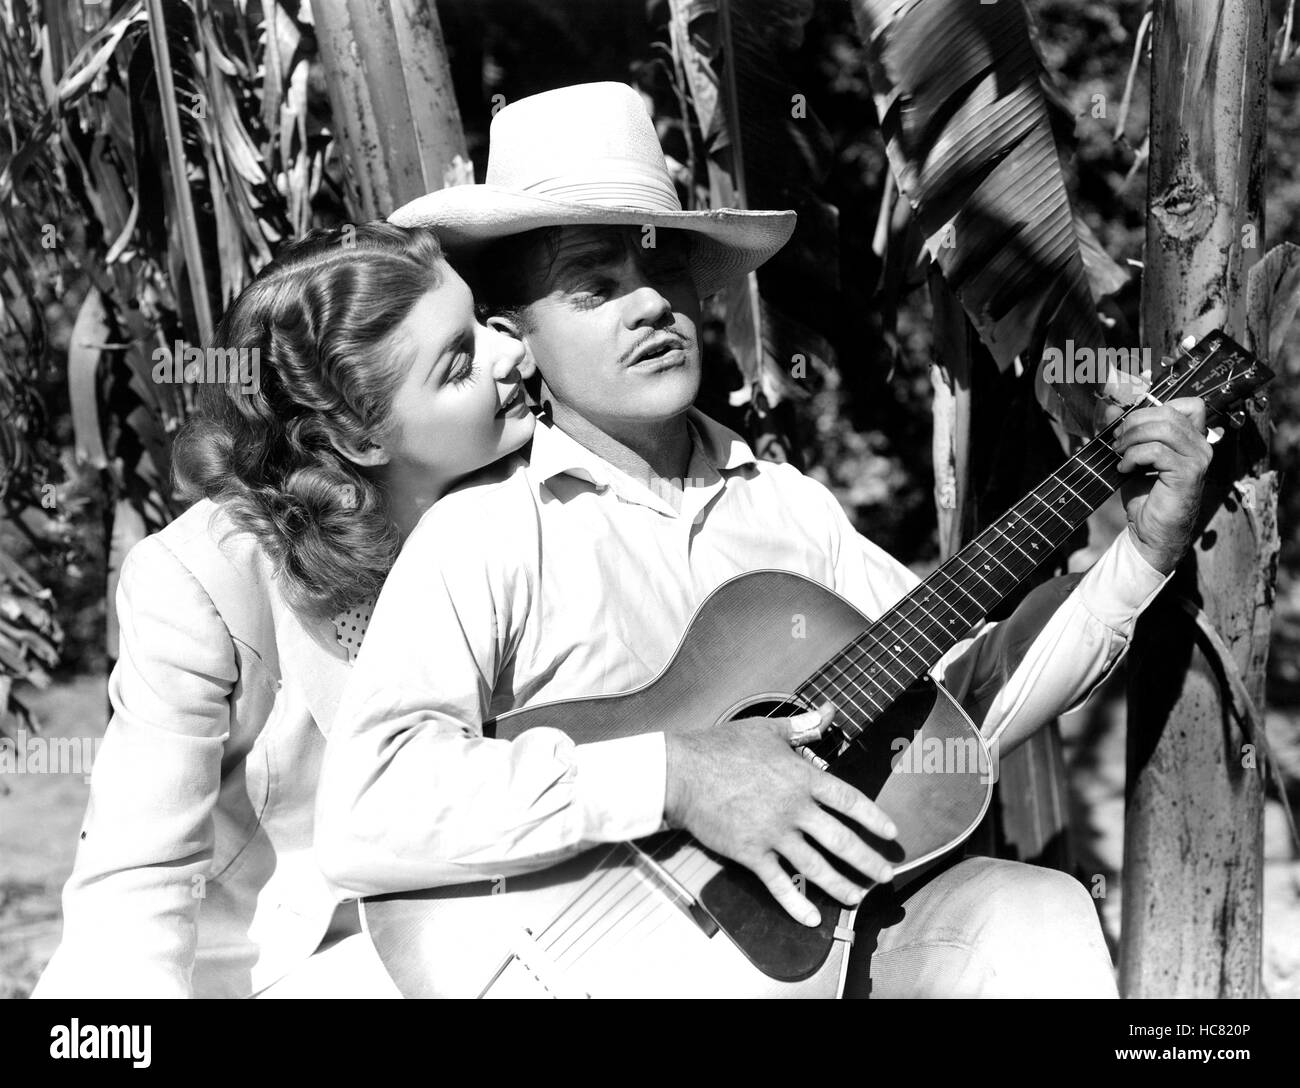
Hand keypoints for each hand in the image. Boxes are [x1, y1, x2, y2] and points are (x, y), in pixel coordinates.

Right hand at [663, 703, 897, 927]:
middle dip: (868, 862)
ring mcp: (773, 834)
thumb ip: (803, 726)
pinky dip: (796, 904)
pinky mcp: (751, 854)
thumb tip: (829, 711)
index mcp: (802, 777)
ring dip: (843, 886)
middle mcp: (794, 809)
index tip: (891, 833)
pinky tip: (812, 918)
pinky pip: (779, 884)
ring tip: (859, 897)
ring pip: (816, 868)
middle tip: (887, 875)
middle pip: (841, 841)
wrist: (683, 773)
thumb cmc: (723, 747)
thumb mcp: (768, 730)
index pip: (849, 801)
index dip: (874, 818)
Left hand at [1104, 396, 1212, 574]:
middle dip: (1135, 422)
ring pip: (1163, 429)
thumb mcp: (1132, 456)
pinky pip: (1156, 452)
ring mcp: (1197, 459)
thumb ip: (1126, 432)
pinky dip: (1134, 457)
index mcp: (1193, 438)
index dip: (1156, 407)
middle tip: (1117, 440)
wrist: (1151, 532)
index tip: (1131, 425)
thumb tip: (1111, 408)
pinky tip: (1125, 469)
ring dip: (1132, 439)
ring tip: (1119, 454)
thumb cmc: (1145, 495)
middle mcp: (1201, 446)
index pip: (1189, 404)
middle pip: (1168, 413)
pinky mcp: (1188, 474)